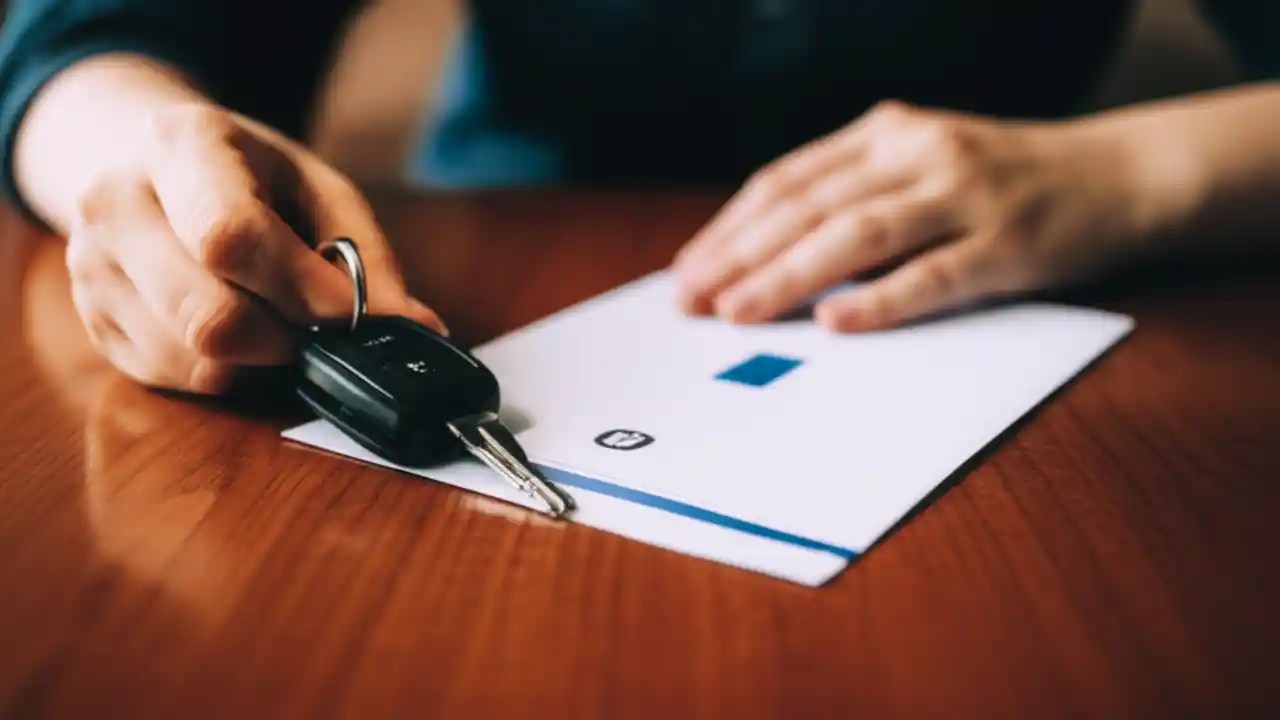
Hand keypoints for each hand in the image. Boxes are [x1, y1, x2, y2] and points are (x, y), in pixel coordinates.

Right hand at [65, 103, 443, 393]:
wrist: (151, 163)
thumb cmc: (252, 176)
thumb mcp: (319, 188)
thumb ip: (366, 256)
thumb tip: (414, 326)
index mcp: (180, 143)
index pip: (231, 236)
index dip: (303, 291)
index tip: (350, 315)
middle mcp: (116, 200)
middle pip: (211, 315)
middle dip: (287, 339)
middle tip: (319, 327)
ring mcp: (91, 264)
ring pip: (193, 360)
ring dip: (260, 362)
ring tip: (279, 323)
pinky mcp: (93, 319)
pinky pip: (174, 378)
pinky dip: (226, 372)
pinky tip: (240, 334)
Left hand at [674, 101, 1149, 330]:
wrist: (1118, 177)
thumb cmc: (1000, 183)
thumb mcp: (919, 165)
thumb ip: (853, 196)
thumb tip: (764, 259)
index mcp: (886, 132)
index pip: (788, 181)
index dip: (731, 226)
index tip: (687, 270)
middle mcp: (919, 152)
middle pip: (810, 207)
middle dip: (741, 255)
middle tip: (690, 301)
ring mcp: (966, 195)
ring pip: (858, 236)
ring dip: (788, 275)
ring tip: (738, 312)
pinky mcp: (1009, 244)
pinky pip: (933, 275)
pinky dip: (879, 299)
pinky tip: (834, 322)